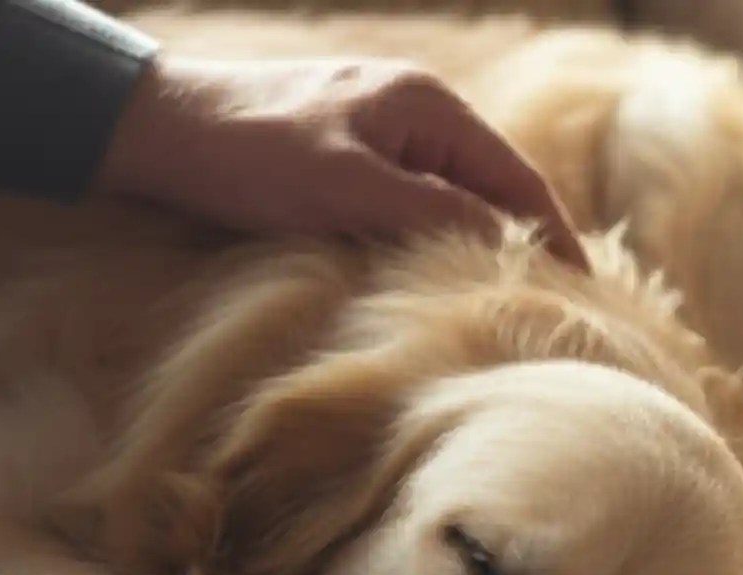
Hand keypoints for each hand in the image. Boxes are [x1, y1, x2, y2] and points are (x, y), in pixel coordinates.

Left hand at [96, 57, 585, 269]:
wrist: (158, 125)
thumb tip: (503, 242)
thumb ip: (431, 212)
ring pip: (449, 192)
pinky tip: (431, 267)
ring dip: (474, 238)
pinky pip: (411, 194)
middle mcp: (414, 108)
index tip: (583, 286)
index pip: (516, 178)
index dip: (553, 233)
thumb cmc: (250, 152)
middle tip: (547, 301)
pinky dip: (431, 231)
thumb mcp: (348, 187)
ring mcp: (380, 125)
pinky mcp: (347, 147)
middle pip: (489, 184)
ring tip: (499, 293)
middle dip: (520, 239)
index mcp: (428, 106)